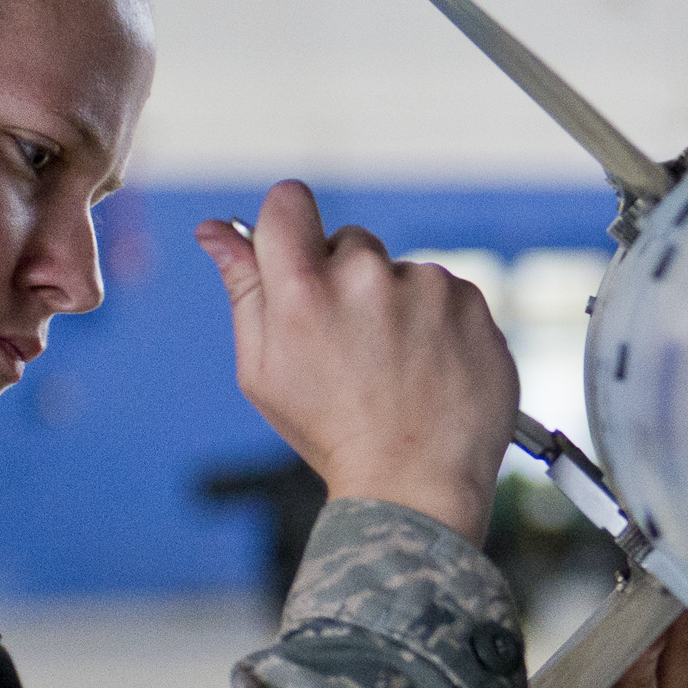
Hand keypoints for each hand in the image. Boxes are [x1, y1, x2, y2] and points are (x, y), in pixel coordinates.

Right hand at [196, 181, 517, 544]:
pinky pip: (447, 294)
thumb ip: (243, 289)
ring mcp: (427, 288)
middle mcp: (366, 277)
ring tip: (396, 369)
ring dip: (397, 305)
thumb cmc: (329, 432)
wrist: (414, 486)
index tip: (298, 257)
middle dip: (345, 281)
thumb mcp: (264, 370)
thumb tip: (215, 230)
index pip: (287, 201)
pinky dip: (440, 324)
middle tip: (352, 348)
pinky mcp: (472, 304)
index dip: (288, 225)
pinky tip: (430, 371)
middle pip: (349, 242)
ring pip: (401, 272)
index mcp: (303, 290)